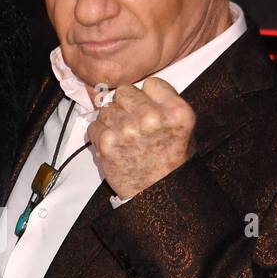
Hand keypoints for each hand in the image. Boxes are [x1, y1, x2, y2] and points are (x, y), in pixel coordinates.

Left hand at [86, 77, 196, 199]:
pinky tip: (113, 146)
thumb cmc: (171, 161)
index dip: (148, 96)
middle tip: (133, 125)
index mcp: (175, 110)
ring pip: (107, 107)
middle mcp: (152, 116)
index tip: (149, 109)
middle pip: (125, 91)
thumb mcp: (183, 128)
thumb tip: (139, 89)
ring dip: (112, 120)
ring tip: (124, 138)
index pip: (151, 83)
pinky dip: (100, 135)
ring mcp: (128, 128)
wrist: (158, 194)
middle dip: (127, 106)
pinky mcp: (107, 142)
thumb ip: (165, 104)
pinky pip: (94, 124)